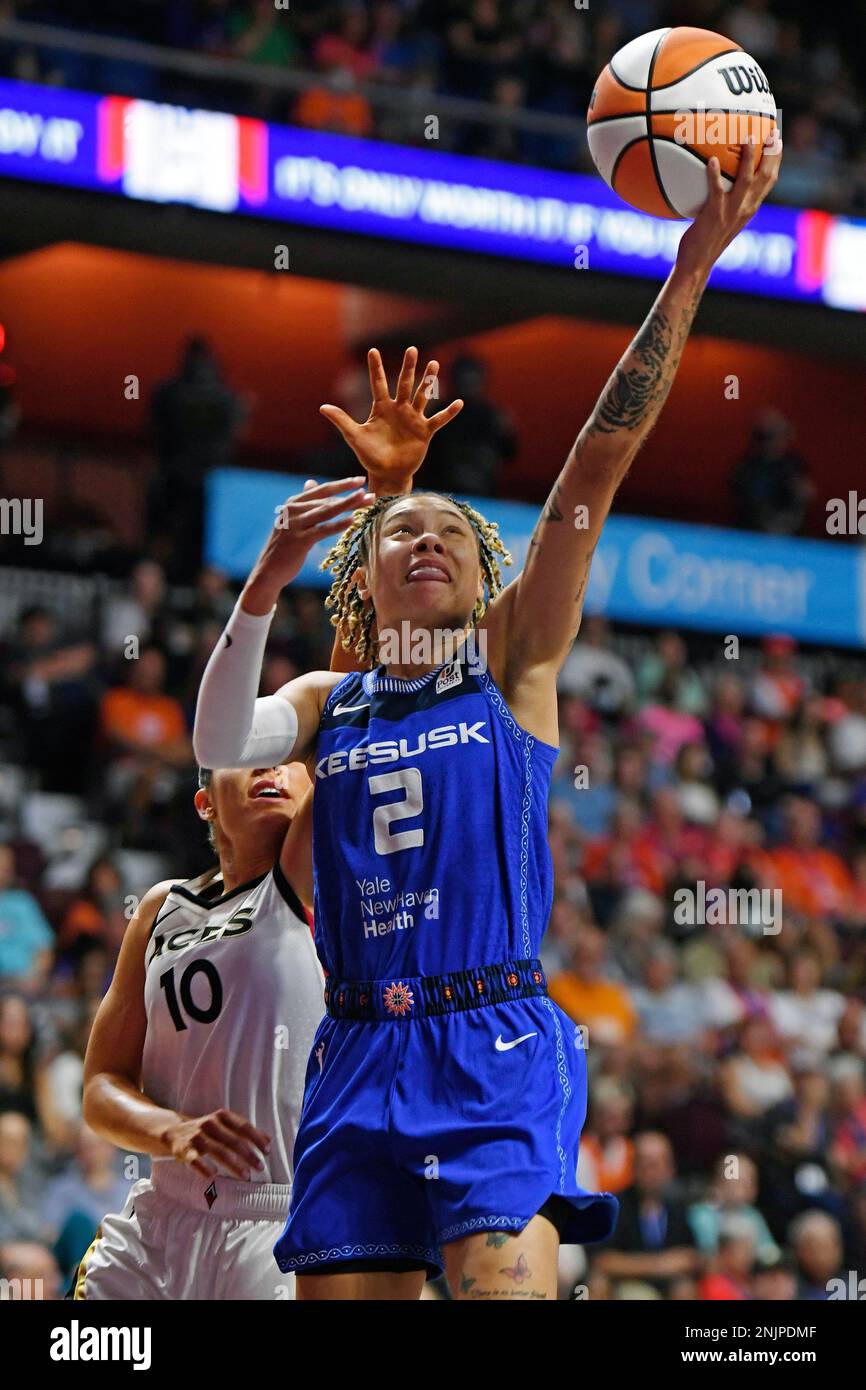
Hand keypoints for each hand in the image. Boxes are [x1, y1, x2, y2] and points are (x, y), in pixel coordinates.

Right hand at [163, 1108, 270, 1179]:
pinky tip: (212, 1175)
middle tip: (260, 1168)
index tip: (267, 1152)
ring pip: (218, 1151)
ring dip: (234, 1165)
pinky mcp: (184, 1150)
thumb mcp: (225, 1126)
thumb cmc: (206, 1131)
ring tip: (246, 1176)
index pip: (243, 1127)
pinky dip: (203, 1167)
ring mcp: (196, 1137)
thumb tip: (269, 1140)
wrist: (173, 1132)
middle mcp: (209, 1124)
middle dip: (249, 1155)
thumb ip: (245, 1132)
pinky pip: (194, 1160)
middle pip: (233, 1140)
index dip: (257, 1139)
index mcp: (222, 1116)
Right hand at [244, 476, 373, 610]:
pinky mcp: (298, 541)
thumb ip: (304, 502)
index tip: (360, 480)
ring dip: (348, 505)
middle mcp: (293, 510)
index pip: (322, 490)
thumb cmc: (285, 546)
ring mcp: (294, 525)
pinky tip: (352, 521)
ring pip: (326, 512)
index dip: (342, 484)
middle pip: (327, 500)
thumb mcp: (292, 520)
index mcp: (293, 503)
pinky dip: (337, 525)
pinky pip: (322, 530)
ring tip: (365, 501)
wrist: (268, 570)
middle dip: (351, 497)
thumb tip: (311, 482)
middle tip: (370, 495)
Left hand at [320, 346, 463, 491]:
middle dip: (408, 367)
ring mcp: (413, 419)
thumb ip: (342, 421)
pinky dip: (448, 413)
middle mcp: (399, 410)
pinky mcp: (424, 432)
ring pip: (423, 396)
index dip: (376, 368)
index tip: (372, 350)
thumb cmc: (370, 456)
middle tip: (412, 349)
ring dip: (429, 381)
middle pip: (404, 384)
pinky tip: (459, 403)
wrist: (387, 474)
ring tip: (434, 364)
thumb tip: (322, 407)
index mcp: (381, 409)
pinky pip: (438, 420)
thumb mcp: (354, 437)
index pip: (378, 383)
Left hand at [677, 129, 782, 277]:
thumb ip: (727, 201)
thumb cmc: (705, 242)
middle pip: (766, 176)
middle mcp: (746, 209)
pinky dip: (715, 175)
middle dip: (771, 152)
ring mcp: (731, 212)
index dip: (776, 159)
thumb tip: (719, 180)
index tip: (777, 140)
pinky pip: (716, 190)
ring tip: (748, 138)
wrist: (697, 264)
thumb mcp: (723, 219)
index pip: (769, 181)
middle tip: (771, 131)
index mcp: (750, 208)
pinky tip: (712, 160)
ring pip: (746, 180)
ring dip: (749, 158)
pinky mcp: (714, 214)